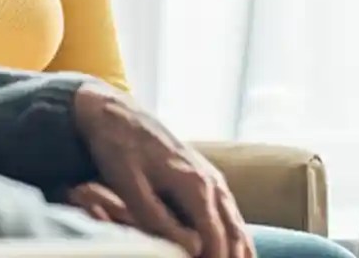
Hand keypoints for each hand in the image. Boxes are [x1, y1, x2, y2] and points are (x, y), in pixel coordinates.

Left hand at [73, 82, 253, 257]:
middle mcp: (212, 181)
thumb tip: (193, 248)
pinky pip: (230, 213)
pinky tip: (238, 252)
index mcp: (195, 185)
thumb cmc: (120, 150)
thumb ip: (160, 221)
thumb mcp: (131, 189)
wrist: (118, 115)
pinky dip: (236, 236)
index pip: (215, 239)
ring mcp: (213, 178)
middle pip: (234, 233)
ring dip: (240, 251)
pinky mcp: (207, 178)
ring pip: (237, 224)